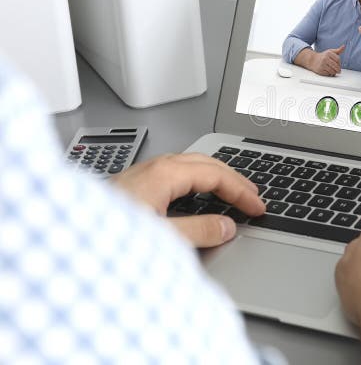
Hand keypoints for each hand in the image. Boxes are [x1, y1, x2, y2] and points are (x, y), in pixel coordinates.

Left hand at [113, 153, 264, 247]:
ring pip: (191, 166)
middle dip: (234, 179)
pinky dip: (198, 182)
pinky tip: (199, 196)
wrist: (61, 235)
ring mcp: (142, 174)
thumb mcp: (159, 237)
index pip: (216, 174)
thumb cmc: (101, 235)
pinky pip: (177, 174)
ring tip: (234, 193)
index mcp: (164, 174)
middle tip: (254, 196)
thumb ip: (197, 231)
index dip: (242, 191)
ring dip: (216, 178)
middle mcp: (153, 168)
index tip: (258, 208)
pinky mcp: (134, 185)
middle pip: (206, 163)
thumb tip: (226, 227)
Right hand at [309, 45, 344, 75]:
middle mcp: (325, 58)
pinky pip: (328, 74)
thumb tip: (344, 46)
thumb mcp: (330, 52)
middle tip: (338, 70)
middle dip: (338, 69)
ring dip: (334, 72)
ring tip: (334, 71)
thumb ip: (338, 50)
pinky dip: (330, 74)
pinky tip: (329, 72)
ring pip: (333, 71)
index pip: (338, 59)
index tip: (339, 65)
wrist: (312, 60)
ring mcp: (322, 64)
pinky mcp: (320, 70)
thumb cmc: (323, 56)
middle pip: (336, 66)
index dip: (339, 63)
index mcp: (328, 53)